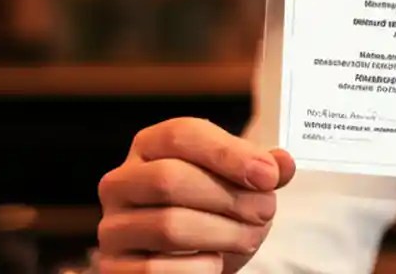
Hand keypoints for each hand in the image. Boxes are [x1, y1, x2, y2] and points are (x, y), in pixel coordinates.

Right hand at [96, 118, 295, 273]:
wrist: (192, 258)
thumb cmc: (216, 209)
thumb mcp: (241, 182)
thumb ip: (264, 170)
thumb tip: (282, 164)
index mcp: (151, 145)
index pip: (182, 134)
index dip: (229, 153)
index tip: (269, 176)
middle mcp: (121, 181)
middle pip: (170, 179)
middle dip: (230, 198)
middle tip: (266, 212)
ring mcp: (112, 227)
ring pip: (168, 226)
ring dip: (224, 234)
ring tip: (250, 237)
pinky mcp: (114, 267)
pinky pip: (155, 269)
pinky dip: (199, 269)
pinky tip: (216, 262)